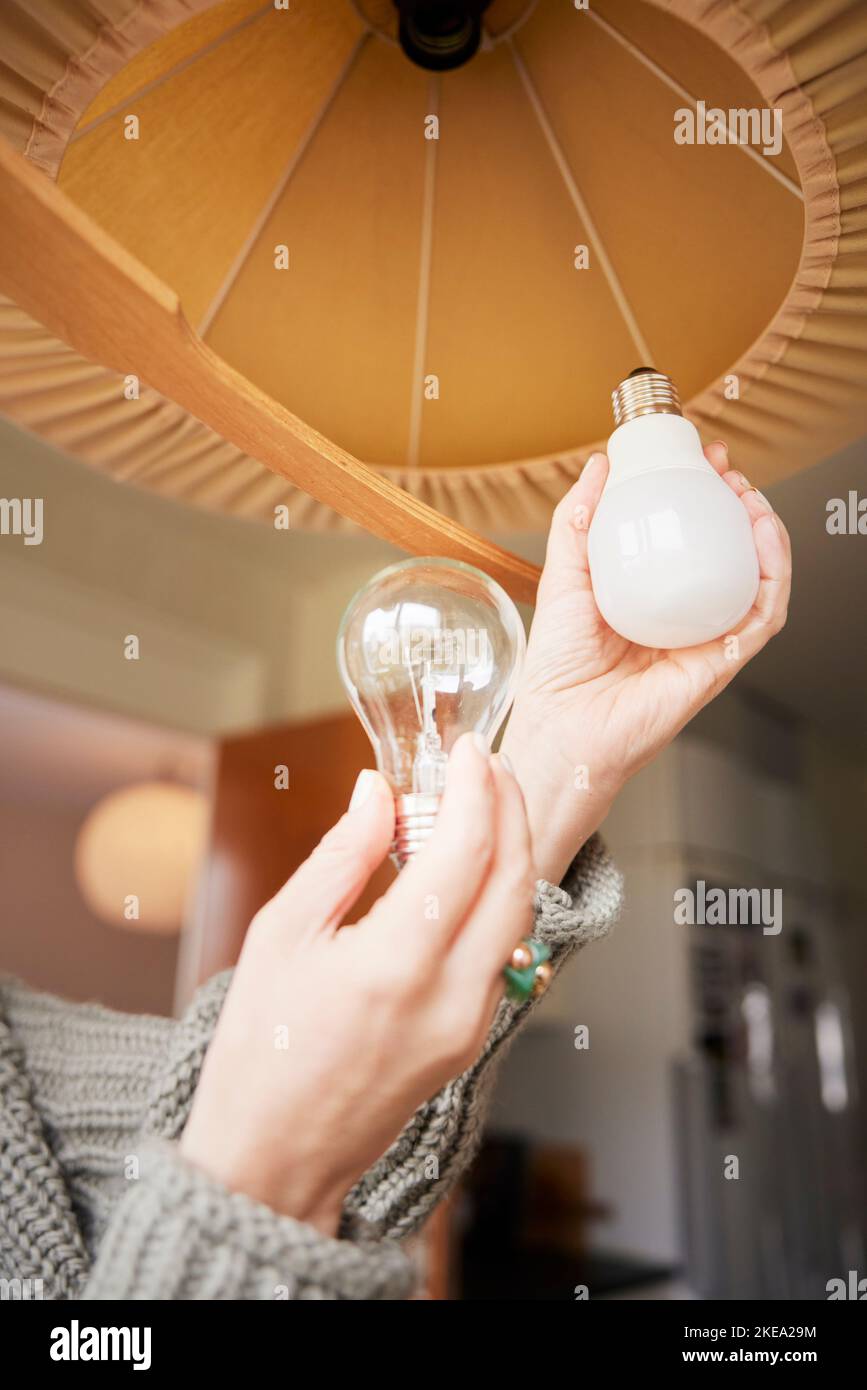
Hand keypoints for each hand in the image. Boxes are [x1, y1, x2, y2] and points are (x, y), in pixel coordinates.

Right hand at [179, 734, 532, 1234]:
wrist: (275, 1155)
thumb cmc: (261, 1047)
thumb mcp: (282, 934)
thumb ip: (343, 855)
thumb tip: (379, 790)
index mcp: (395, 964)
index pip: (467, 851)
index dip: (476, 788)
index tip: (470, 749)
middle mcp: (450, 995)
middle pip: (515, 879)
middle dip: (511, 809)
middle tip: (491, 764)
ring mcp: (471, 1023)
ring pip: (520, 916)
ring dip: (512, 850)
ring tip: (483, 805)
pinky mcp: (473, 1037)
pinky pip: (505, 951)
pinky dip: (498, 896)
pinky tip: (470, 868)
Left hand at [501, 442, 791, 885]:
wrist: (562, 728)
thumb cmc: (557, 671)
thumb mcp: (562, 578)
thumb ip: (577, 524)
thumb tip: (598, 468)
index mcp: (650, 595)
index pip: (689, 537)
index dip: (701, 495)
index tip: (698, 458)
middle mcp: (684, 615)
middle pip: (729, 553)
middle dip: (737, 503)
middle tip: (726, 470)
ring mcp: (706, 638)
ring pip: (757, 579)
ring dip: (765, 532)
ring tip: (749, 496)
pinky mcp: (721, 661)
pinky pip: (761, 615)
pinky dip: (772, 575)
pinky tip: (762, 539)